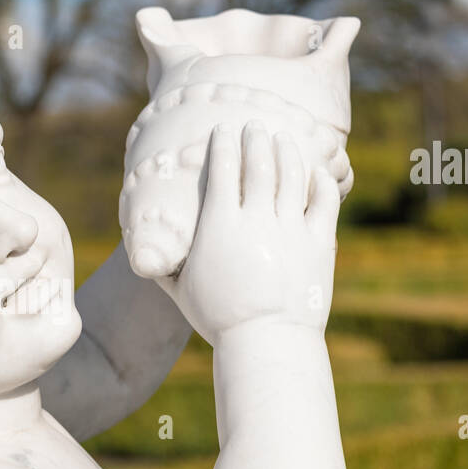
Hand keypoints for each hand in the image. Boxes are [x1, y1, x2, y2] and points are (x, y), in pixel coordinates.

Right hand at [157, 121, 340, 342]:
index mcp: (220, 225)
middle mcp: (256, 219)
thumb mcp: (181, 291)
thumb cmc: (218, 320)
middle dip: (255, 138)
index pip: (221, 169)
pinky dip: (320, 181)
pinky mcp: (318, 243)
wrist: (266, 342)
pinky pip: (324, 200)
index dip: (223, 144)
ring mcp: (290, 228)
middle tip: (254, 126)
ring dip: (285, 150)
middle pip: (258, 162)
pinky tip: (315, 173)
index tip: (224, 128)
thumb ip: (165, 265)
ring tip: (282, 138)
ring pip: (291, 173)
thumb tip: (143, 254)